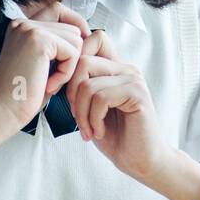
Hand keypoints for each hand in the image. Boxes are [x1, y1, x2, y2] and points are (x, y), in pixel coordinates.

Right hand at [0, 2, 88, 131]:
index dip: (74, 23)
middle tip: (54, 77)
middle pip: (71, 27)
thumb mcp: (39, 62)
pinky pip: (72, 53)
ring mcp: (30, 29)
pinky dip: (66, 73)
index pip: (57, 9)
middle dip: (72, 55)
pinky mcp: (40, 40)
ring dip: (69, 65)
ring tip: (50, 81)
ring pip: (75, 40)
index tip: (81, 44)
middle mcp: (23, 22)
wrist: (4, 110)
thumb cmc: (23, 93)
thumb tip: (83, 33)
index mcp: (20, 25)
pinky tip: (49, 85)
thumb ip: (54, 43)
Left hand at [65, 29, 172, 177]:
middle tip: (76, 117)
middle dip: (71, 93)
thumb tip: (58, 69)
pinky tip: (98, 132)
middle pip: (84, 61)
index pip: (95, 39)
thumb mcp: (89, 107)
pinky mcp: (138, 94)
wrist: (140, 161)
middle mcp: (126, 69)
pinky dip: (93, 119)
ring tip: (89, 130)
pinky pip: (101, 98)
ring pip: (88, 84)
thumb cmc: (114, 136)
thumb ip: (81, 85)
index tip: (65, 87)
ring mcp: (133, 79)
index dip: (75, 57)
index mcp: (115, 68)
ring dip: (82, 113)